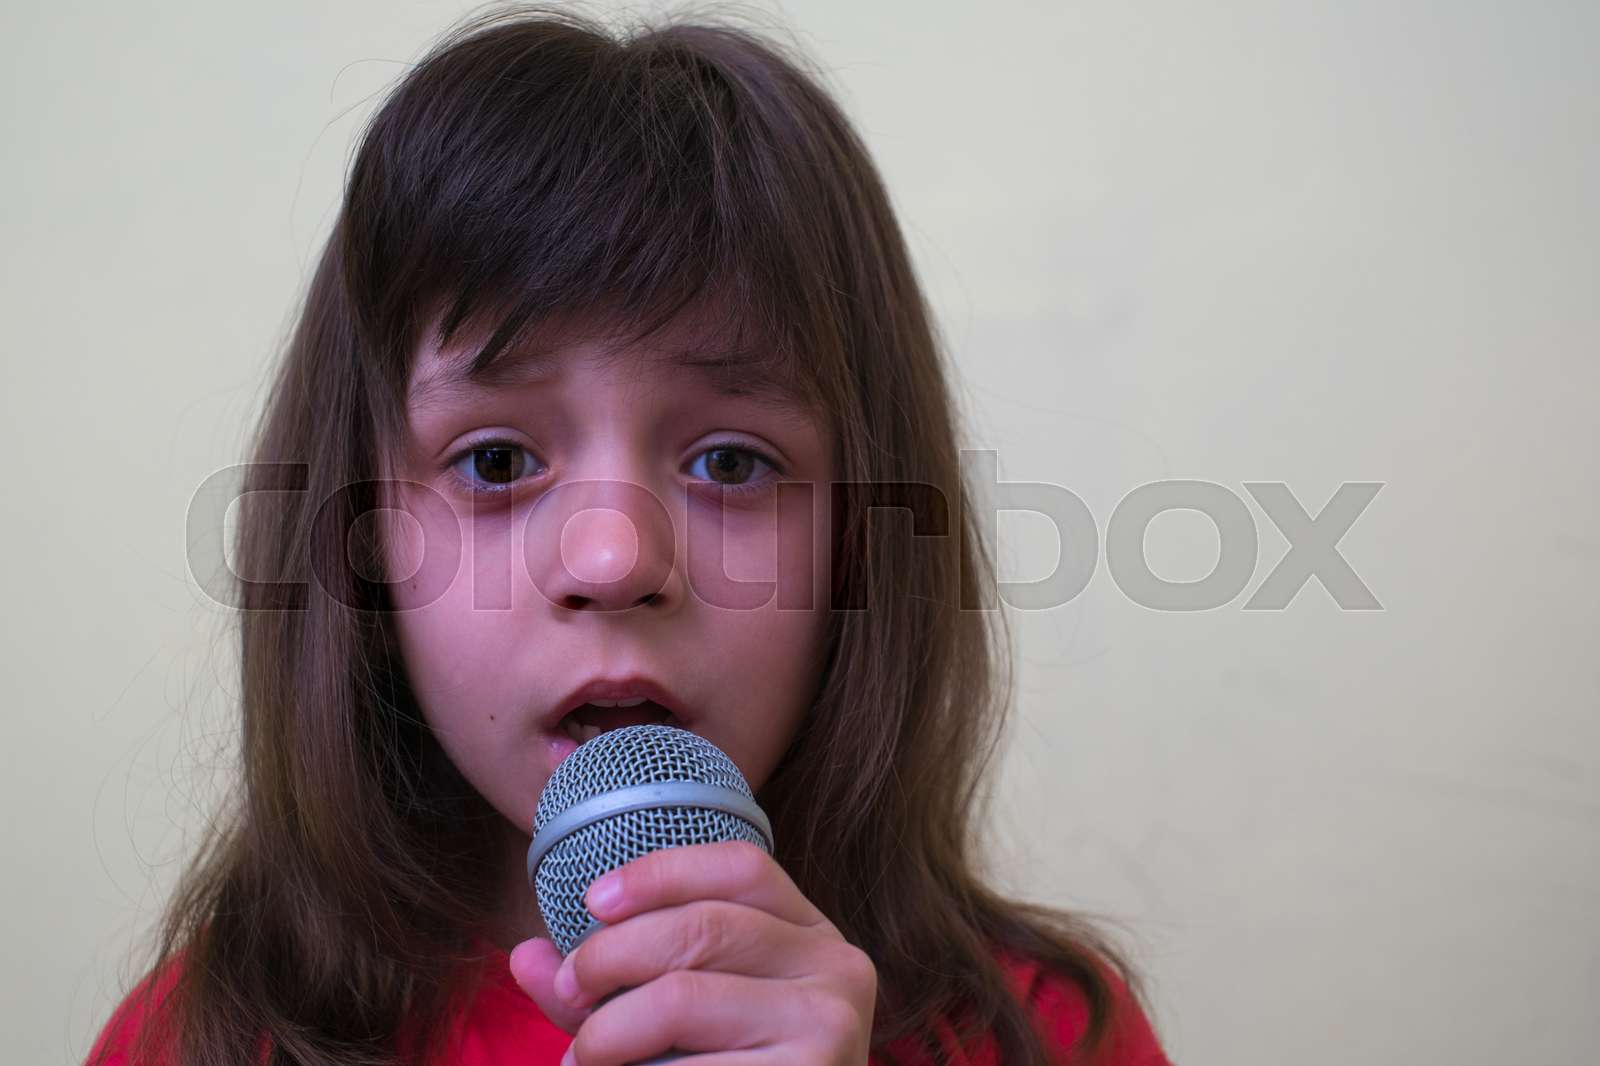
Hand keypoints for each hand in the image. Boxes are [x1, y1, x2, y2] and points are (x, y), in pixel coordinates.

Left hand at [510, 840, 876, 1064]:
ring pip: (681, 996)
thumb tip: (525, 956)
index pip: (743, 866)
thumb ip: (610, 988)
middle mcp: (837, 968)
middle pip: (702, 925)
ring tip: (583, 1061)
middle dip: (610, 955)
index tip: (591, 901)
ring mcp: (832, 1025)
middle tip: (569, 994)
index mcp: (812, 937)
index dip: (661, 872)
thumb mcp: (670, 1022)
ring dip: (608, 1032)